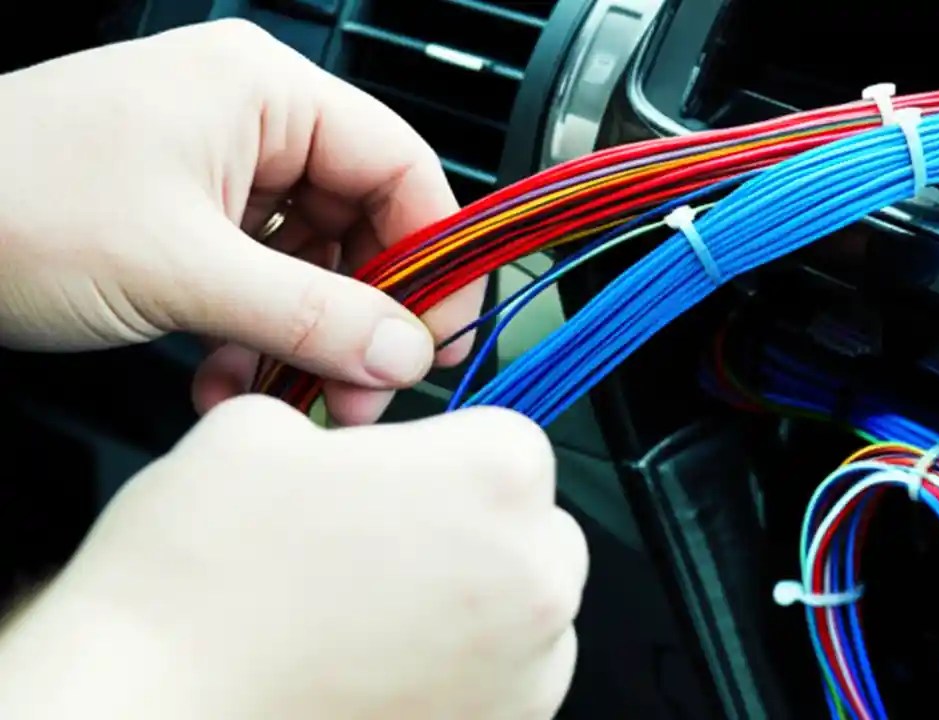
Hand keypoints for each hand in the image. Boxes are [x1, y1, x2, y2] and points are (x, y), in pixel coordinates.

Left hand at [0, 19, 484, 423]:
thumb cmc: (11, 203)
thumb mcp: (183, 270)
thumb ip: (312, 315)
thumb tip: (405, 350)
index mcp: (264, 92)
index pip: (399, 166)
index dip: (433, 254)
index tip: (436, 334)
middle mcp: (251, 121)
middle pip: (361, 222)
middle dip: (364, 315)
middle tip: (367, 388)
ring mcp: (217, 171)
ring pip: (310, 263)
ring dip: (304, 339)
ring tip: (290, 398)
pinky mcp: (186, 219)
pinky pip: (258, 281)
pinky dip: (255, 338)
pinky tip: (228, 383)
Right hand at [0, 396, 586, 719]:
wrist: (146, 708)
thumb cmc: (200, 574)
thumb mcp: (257, 429)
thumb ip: (336, 421)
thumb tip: (352, 447)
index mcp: (497, 475)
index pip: (509, 442)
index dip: (445, 455)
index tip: (398, 480)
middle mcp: (537, 574)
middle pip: (530, 528)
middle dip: (472, 529)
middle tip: (380, 547)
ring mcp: (530, 668)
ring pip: (523, 609)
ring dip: (471, 602)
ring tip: (369, 615)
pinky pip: (503, 682)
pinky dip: (459, 670)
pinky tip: (376, 665)